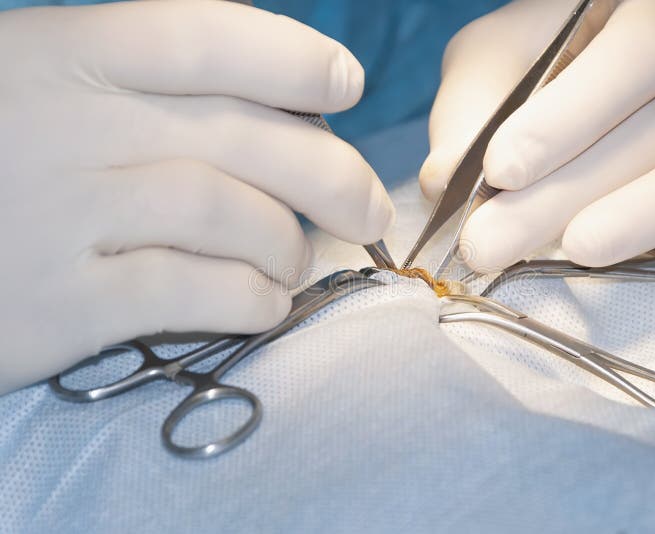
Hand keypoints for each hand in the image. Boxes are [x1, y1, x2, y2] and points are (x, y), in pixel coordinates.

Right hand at [0, 0, 393, 393]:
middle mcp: (66, 126)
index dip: (291, 57)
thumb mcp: (52, 85)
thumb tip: (285, 102)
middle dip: (330, 173)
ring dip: (285, 243)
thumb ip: (148, 79)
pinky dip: (248, 298)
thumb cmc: (0, 158)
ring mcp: (62, 216)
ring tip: (294, 260)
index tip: (347, 84)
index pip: (203, 35)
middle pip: (239, 136)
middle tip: (368, 208)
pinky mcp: (60, 305)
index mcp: (64, 54)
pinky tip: (262, 302)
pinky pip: (189, 292)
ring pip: (225, 214)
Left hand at [421, 0, 654, 271]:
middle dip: (569, 192)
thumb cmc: (543, 62)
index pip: (632, 55)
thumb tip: (444, 181)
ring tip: (579, 248)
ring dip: (654, 213)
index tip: (502, 170)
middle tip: (496, 243)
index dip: (567, 118)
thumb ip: (470, 110)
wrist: (600, 72)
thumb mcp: (495, 62)